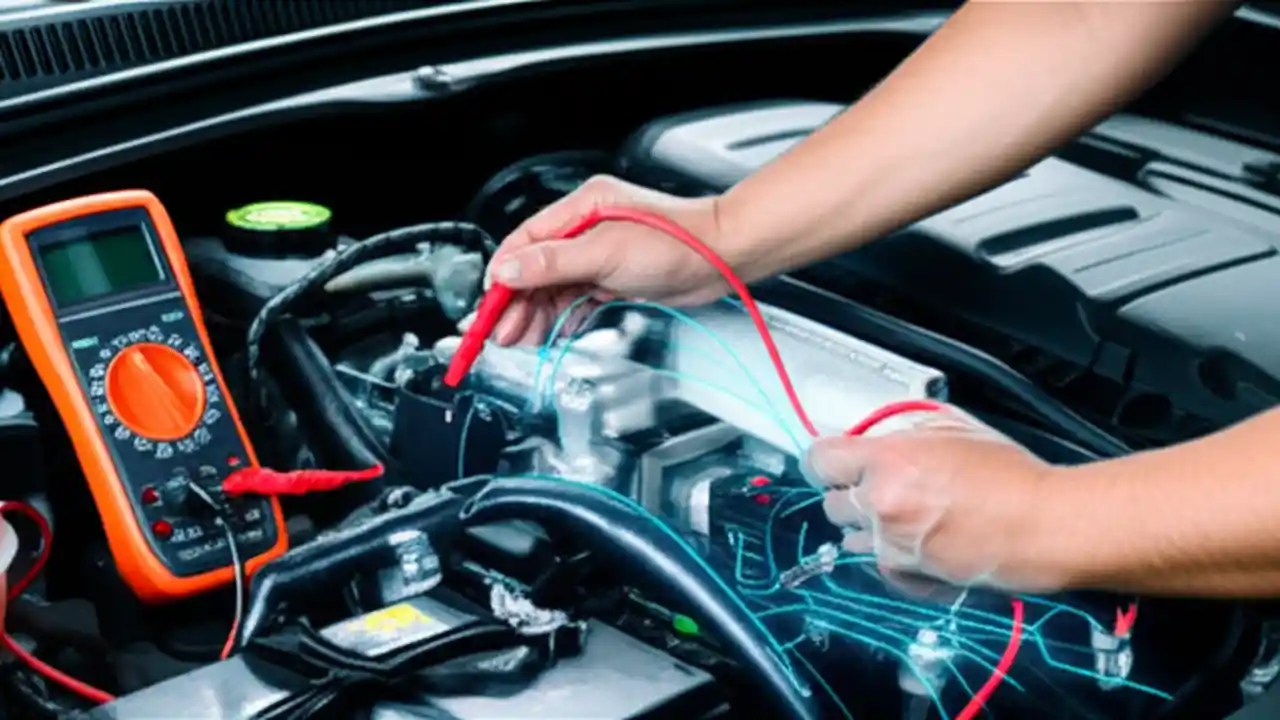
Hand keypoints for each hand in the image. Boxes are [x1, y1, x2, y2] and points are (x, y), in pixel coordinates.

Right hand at [474, 175, 731, 345]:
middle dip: (514, 304)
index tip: (487, 307)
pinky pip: (575, 298)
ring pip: (553, 287)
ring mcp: (600, 253)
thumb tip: (507, 270)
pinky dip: (560, 316)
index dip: (502, 277)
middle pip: (535, 268)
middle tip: (498, 335)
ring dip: (534, 315)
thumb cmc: (677, 243)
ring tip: (519, 341)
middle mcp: (586, 228)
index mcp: (580, 208)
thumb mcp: (605, 253)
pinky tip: (549, 333)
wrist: (724, 257)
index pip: (525, 243)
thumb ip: (553, 263)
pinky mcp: (614, 276)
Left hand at [807, 407, 1061, 593]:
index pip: (818, 460)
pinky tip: (918, 544)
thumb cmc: (1010, 475)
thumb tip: (876, 432)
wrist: (1045, 525)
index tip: (831, 462)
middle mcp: (880, 504)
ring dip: (867, 528)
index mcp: (887, 460)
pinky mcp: (907, 576)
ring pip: (849, 538)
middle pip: (830, 502)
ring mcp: (890, 545)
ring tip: (904, 518)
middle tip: (877, 488)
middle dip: (849, 494)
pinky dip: (889, 557)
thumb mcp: (953, 428)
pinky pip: (877, 567)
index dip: (824, 460)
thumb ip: (905, 429)